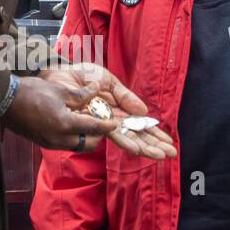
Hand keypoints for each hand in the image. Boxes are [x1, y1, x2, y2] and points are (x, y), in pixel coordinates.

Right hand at [0, 72, 117, 150]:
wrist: (4, 101)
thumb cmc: (31, 92)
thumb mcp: (59, 90)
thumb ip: (81, 94)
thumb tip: (96, 89)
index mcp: (65, 124)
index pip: (93, 128)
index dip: (107, 126)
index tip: (115, 124)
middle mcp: (59, 138)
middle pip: (88, 143)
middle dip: (97, 135)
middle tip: (100, 121)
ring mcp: (50, 143)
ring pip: (77, 145)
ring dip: (85, 137)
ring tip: (86, 121)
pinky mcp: (43, 143)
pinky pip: (65, 144)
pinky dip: (73, 137)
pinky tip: (72, 123)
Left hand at [40, 63, 176, 160]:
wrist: (59, 74)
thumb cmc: (82, 76)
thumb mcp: (108, 81)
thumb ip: (125, 96)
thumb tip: (143, 111)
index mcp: (118, 109)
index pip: (140, 125)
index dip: (154, 134)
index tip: (169, 144)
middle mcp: (111, 120)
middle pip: (136, 135)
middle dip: (154, 145)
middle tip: (170, 154)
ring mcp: (101, 123)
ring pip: (126, 138)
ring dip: (143, 147)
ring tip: (158, 155)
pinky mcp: (91, 123)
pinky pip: (111, 133)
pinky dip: (125, 141)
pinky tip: (136, 149)